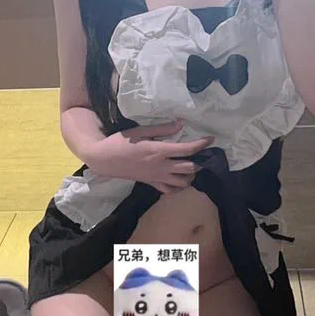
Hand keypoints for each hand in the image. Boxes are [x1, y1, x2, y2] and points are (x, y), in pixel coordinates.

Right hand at [87, 122, 214, 192]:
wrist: (104, 160)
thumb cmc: (120, 142)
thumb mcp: (140, 131)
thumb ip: (162, 129)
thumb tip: (180, 125)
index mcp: (159, 151)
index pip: (187, 149)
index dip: (202, 144)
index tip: (210, 139)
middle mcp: (161, 166)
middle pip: (189, 168)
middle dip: (200, 161)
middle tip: (201, 154)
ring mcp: (156, 177)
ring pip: (183, 183)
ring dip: (190, 175)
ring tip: (191, 166)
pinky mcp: (151, 183)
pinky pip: (170, 190)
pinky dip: (178, 186)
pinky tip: (178, 178)